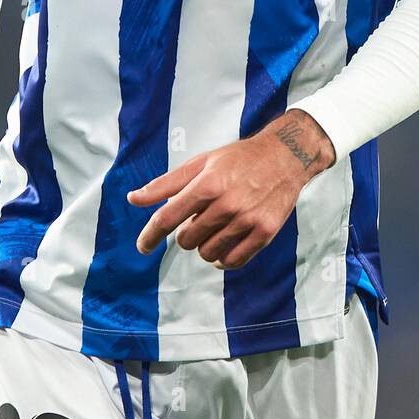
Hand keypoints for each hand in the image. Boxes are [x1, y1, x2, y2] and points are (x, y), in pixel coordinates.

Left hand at [127, 109, 335, 269]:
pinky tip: (225, 243)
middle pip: (187, 240)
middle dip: (186, 233)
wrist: (284, 157)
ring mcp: (247, 220)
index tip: (142, 246)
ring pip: (207, 252)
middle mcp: (226, 204)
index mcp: (207, 184)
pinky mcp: (264, 233)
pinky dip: (222, 257)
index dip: (150, 235)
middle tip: (200, 217)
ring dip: (205, 244)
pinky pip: (232, 261)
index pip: (168, 218)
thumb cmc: (238, 159)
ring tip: (216, 226)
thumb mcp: (200, 163)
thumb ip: (166, 184)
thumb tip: (133, 199)